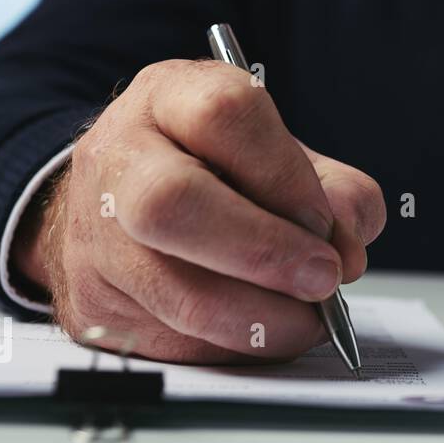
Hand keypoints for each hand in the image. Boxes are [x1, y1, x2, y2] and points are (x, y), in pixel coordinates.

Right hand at [13, 59, 385, 362]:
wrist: (121, 205)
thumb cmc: (217, 172)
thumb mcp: (283, 154)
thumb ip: (336, 191)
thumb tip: (348, 244)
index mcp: (170, 97)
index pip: (223, 115)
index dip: (284, 174)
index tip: (323, 219)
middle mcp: (119, 159)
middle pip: (171, 202)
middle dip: (265, 251)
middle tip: (322, 277)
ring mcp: (95, 236)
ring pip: (176, 291)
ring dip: (263, 316)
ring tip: (307, 316)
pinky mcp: (96, 306)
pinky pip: (177, 341)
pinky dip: (239, 345)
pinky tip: (267, 330)